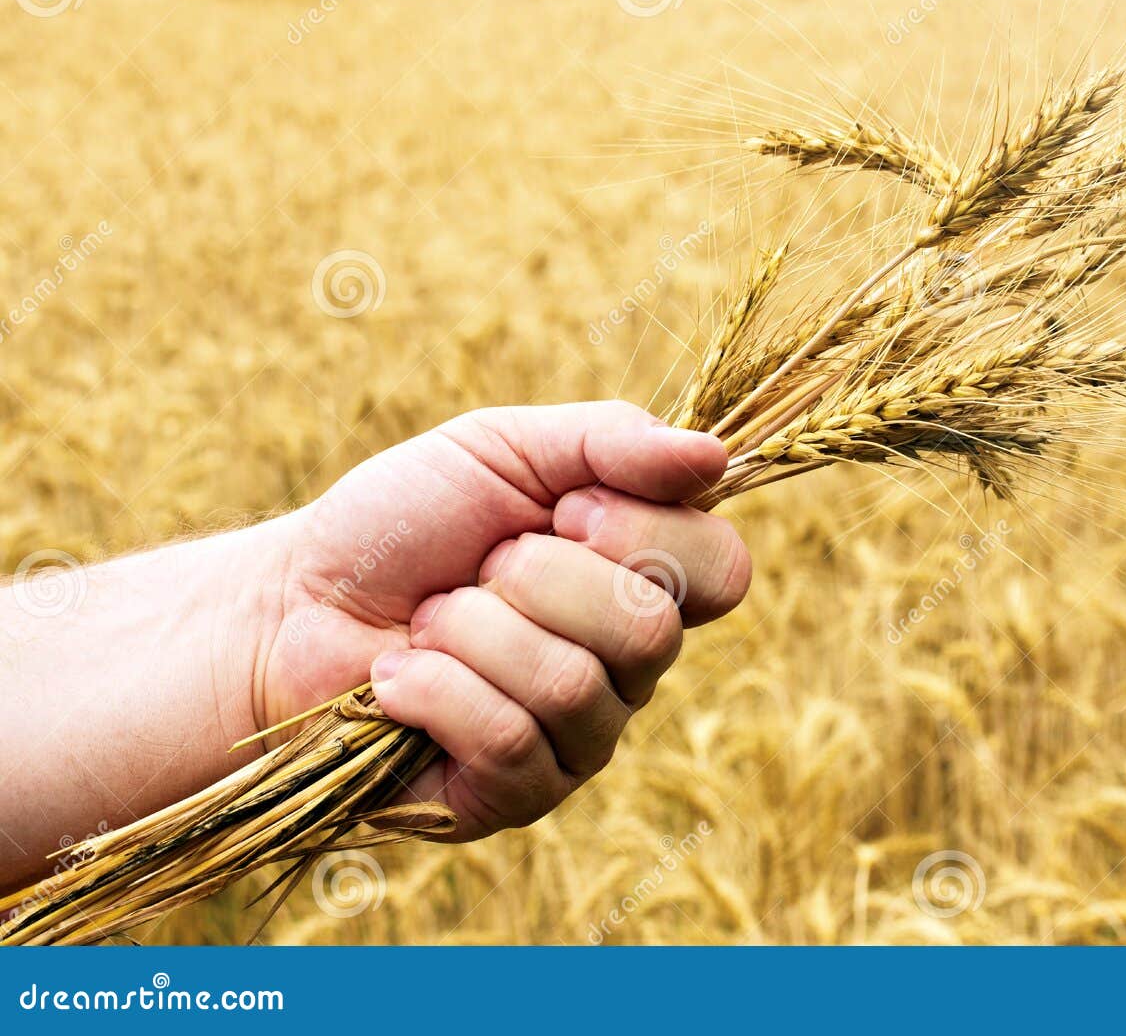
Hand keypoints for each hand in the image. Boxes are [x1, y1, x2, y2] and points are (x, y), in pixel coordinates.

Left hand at [261, 401, 750, 840]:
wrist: (288, 604)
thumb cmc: (402, 523)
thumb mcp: (503, 448)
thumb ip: (611, 441)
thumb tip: (715, 455)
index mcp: (644, 577)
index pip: (724, 573)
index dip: (647, 534)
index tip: (564, 508)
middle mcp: (630, 665)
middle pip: (651, 632)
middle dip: (537, 579)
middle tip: (481, 566)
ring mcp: (580, 736)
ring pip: (573, 686)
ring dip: (472, 631)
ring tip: (429, 621)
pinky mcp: (517, 796)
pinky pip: (510, 742)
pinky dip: (435, 690)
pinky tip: (398, 680)